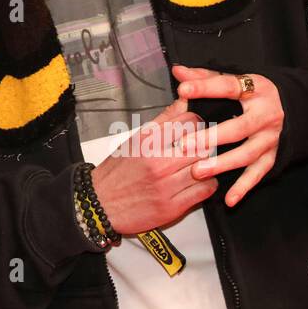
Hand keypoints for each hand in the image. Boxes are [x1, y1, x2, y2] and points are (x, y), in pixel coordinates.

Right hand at [89, 96, 218, 235]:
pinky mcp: (172, 207)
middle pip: (202, 145)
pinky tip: (198, 182)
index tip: (196, 129)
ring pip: (207, 168)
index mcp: (147, 141)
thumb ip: (163, 121)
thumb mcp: (134, 139)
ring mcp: (165, 186)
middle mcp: (157, 162)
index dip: (198, 123)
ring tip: (200, 166)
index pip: (189, 122)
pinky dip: (206, 185)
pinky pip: (204, 191)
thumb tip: (184, 101)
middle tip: (202, 148)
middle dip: (206, 145)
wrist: (99, 204)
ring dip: (208, 166)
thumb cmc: (117, 171)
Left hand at [170, 64, 283, 207]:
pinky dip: (244, 188)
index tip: (183, 90)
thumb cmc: (253, 92)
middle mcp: (266, 115)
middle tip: (185, 145)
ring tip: (197, 171)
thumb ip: (204, 76)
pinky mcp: (274, 156)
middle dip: (211, 137)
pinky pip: (258, 174)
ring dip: (222, 164)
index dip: (205, 87)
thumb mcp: (235, 79)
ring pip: (247, 154)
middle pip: (238, 128)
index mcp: (254, 89)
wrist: (296, 106)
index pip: (228, 86)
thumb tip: (177, 71)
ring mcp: (270, 138)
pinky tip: (229, 200)